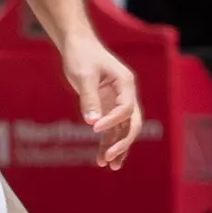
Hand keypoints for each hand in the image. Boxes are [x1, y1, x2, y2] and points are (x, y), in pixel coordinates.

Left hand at [60, 36, 142, 169]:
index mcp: (126, 84)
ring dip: (117, 147)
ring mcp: (117, 103)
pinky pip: (111, 130)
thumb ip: (89, 98)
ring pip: (123, 130)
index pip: (126, 108)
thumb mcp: (84, 76)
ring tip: (108, 166)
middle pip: (133, 123)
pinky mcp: (106, 108)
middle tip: (111, 158)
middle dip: (124, 142)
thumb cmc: (82, 56)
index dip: (112, 121)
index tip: (94, 128)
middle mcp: (126, 95)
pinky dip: (107, 143)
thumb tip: (92, 122)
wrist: (78, 46)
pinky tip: (100, 159)